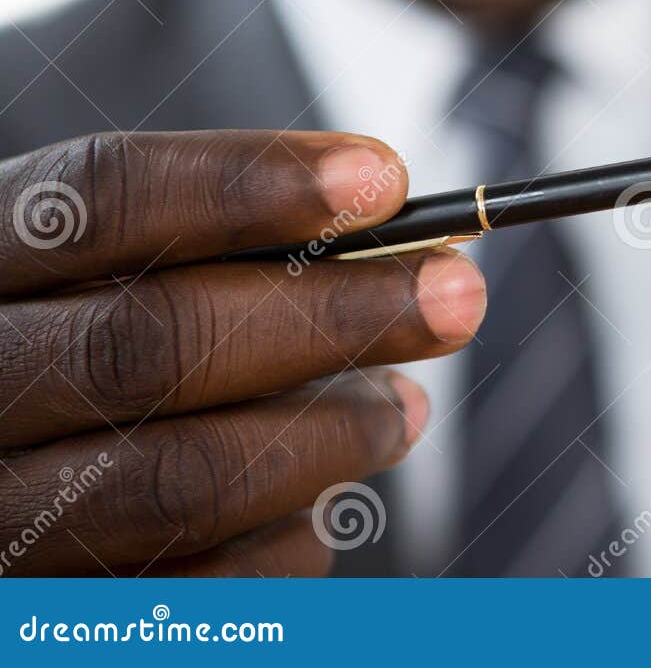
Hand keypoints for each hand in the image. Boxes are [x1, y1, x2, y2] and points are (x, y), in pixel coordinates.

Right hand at [0, 131, 484, 575]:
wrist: (2, 480)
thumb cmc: (78, 347)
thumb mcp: (94, 275)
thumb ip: (209, 250)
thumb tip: (392, 244)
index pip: (102, 198)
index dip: (249, 182)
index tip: (385, 177)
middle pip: (155, 342)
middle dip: (335, 315)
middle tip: (457, 297)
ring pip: (182, 478)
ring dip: (333, 435)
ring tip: (406, 409)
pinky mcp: (44, 621)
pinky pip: (195, 590)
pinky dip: (289, 542)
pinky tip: (326, 504)